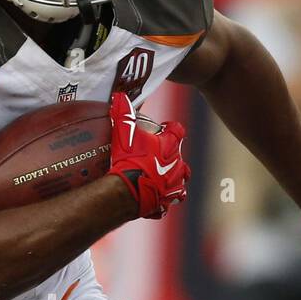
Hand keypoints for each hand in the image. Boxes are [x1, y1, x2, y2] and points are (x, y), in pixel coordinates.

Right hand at [106, 91, 190, 219]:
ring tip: (161, 182)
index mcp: (170, 146)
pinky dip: (161, 203)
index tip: (164, 128)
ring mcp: (173, 187)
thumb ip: (122, 112)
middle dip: (173, 159)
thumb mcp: (123, 132)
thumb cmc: (129, 159)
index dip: (171, 128)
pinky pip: (166, 205)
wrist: (128, 191)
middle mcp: (177, 167)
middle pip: (182, 160)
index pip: (178, 130)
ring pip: (180, 185)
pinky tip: (153, 201)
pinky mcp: (165, 204)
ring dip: (173, 183)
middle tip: (159, 158)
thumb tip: (119, 94)